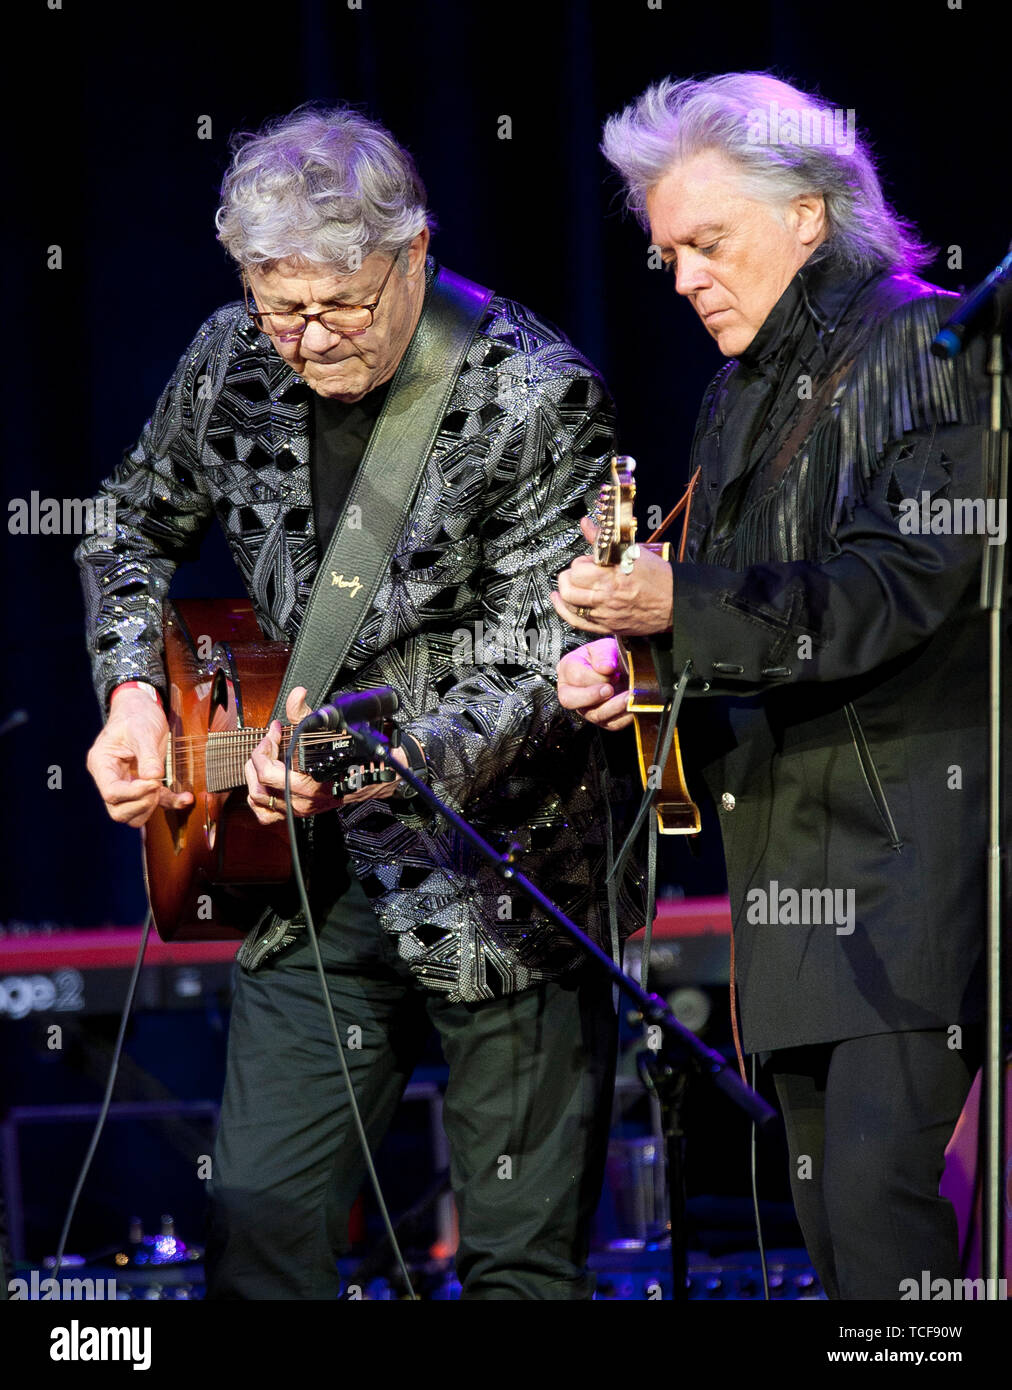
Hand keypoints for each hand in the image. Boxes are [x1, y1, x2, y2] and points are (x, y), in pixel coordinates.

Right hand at [86, 687, 193, 826]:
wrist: (142, 708)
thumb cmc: (136, 716)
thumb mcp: (143, 731)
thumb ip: (148, 756)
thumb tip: (154, 777)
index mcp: (102, 764)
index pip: (111, 793)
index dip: (133, 793)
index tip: (154, 782)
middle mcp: (110, 778)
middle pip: (118, 811)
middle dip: (141, 803)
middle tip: (157, 786)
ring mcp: (125, 783)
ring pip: (133, 814)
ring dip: (151, 807)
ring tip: (165, 789)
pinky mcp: (143, 784)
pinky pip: (153, 803)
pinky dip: (169, 803)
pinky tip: (185, 798)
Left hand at [245, 686, 412, 826]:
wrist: (381, 778)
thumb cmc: (361, 757)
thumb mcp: (334, 730)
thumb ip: (307, 714)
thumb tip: (296, 695)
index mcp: (310, 785)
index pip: (267, 772)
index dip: (265, 745)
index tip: (276, 729)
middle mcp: (303, 802)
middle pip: (259, 785)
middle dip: (259, 757)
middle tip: (270, 740)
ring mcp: (300, 809)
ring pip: (259, 800)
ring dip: (255, 776)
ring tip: (264, 757)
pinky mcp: (300, 811)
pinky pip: (268, 813)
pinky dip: (260, 797)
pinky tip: (265, 780)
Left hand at [551, 516, 673, 635]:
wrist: (675, 602)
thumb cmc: (658, 578)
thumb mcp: (632, 551)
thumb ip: (603, 539)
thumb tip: (587, 524)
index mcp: (612, 575)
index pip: (578, 568)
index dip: (581, 562)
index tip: (588, 561)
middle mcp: (606, 596)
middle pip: (569, 587)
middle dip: (569, 576)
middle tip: (576, 572)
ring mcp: (605, 613)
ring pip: (569, 605)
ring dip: (564, 592)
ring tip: (567, 585)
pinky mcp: (607, 626)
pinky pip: (577, 622)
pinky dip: (564, 611)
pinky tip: (559, 602)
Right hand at [556, 638, 633, 730]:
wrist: (622, 666)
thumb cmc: (609, 656)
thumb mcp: (605, 647)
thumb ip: (604, 654)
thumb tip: (605, 668)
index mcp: (568, 669)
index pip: (576, 676)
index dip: (595, 676)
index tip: (610, 671)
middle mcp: (572, 691)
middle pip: (570, 700)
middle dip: (593, 696)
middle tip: (610, 689)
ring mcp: (585, 708)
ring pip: (593, 715)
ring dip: (614, 707)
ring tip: (628, 697)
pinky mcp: (602, 719)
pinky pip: (611, 724)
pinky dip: (624, 716)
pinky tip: (633, 706)